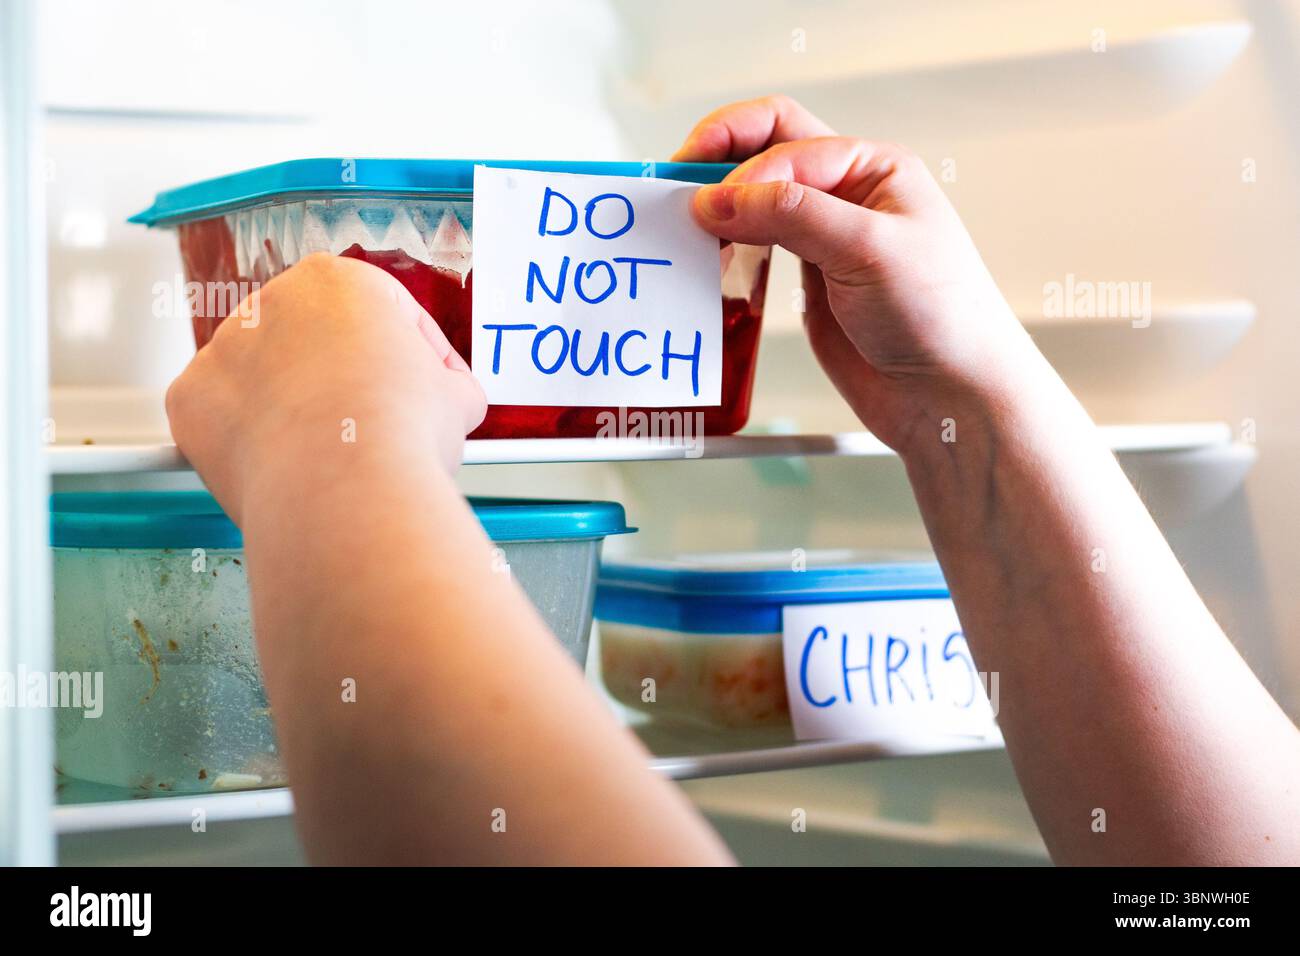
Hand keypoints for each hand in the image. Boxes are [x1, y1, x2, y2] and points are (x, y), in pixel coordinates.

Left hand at [166, 252, 485, 523]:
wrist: (347, 489)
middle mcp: (271, 301)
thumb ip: (441, 380)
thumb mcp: (457, 395)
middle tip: (371, 422)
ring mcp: (223, 350)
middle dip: (338, 377)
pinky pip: (221, 421)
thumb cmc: (398, 436)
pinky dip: (246, 442)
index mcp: (338, 281)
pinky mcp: (189, 402)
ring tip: (328, 452)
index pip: (380, 312)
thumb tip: (443, 398)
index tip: (418, 388)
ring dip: (289, 407)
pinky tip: (284, 463)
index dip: (410, 356)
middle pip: (313, 341)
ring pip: (263, 379)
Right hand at [674, 95, 1037, 454]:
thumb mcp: (867, 249)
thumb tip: (720, 197)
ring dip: (718, 207)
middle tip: (675, 187)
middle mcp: (847, 195)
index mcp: (873, 168)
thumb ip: (792, 214)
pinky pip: (756, 249)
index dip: (739, 171)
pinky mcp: (808, 282)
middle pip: (765, 152)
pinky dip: (726, 249)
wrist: (950, 396)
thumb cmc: (943, 318)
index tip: (706, 207)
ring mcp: (824, 239)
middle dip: (717, 162)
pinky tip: (708, 259)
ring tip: (685, 227)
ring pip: (755, 201)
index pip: (786, 142)